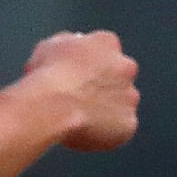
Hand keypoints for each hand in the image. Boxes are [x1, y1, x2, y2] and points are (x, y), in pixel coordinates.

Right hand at [22, 30, 139, 152]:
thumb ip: (66, 43)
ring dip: (103, 110)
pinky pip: (117, 130)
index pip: (102, 50)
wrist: (51, 106)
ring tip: (74, 118)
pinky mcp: (128, 123)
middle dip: (100, 87)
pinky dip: (103, 133)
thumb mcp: (47, 46)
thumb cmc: (47, 75)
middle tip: (75, 98)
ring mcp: (130, 97)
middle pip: (116, 77)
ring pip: (118, 105)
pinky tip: (81, 132)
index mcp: (106, 43)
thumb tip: (69, 46)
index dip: (86, 64)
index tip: (72, 74)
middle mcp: (126, 67)